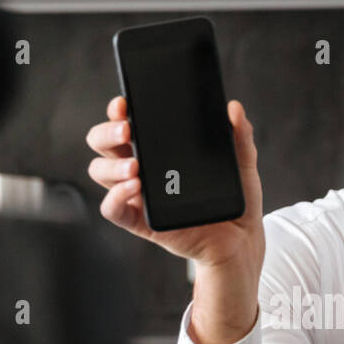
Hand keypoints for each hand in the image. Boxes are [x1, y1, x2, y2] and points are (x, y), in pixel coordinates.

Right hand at [87, 96, 266, 343]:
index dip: (118, 111)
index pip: (126, 122)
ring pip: (101, 172)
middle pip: (104, 144)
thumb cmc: (235, 199)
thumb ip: (240, 136)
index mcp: (159, 149)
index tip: (125, 103)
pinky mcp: (142, 222)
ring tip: (135, 167)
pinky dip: (116, 197)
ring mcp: (139, 195)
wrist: (242, 240)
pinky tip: (133, 189)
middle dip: (107, 132)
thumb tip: (235, 110)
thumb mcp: (242, 164)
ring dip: (111, 166)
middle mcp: (142, 169)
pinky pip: (113, 210)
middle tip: (127, 129)